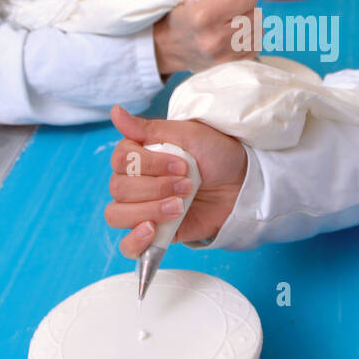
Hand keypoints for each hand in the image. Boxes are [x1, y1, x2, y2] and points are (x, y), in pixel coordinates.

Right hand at [105, 105, 247, 256]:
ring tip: (179, 206)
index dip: (148, 165)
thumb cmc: (218, 154)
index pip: (120, 161)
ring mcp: (143, 209)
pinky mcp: (156, 234)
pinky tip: (152, 230)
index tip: (181, 164)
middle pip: (118, 189)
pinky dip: (134, 240)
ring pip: (117, 215)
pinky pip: (127, 246)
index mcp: (139, 155)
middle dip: (155, 187)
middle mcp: (136, 182)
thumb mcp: (187, 135)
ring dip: (148, 209)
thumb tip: (115, 112)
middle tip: (187, 184)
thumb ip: (148, 128)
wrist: (243, 184)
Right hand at [152, 0, 257, 75]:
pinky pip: (256, 46)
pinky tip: (233, 37)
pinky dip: (249, 39)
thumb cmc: (180, 16)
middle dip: (244, 9)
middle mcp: (216, 38)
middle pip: (255, 14)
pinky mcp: (229, 66)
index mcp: (205, 16)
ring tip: (229, 25)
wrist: (165, 48)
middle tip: (226, 13)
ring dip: (248, 25)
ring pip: (259, 30)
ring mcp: (224, 55)